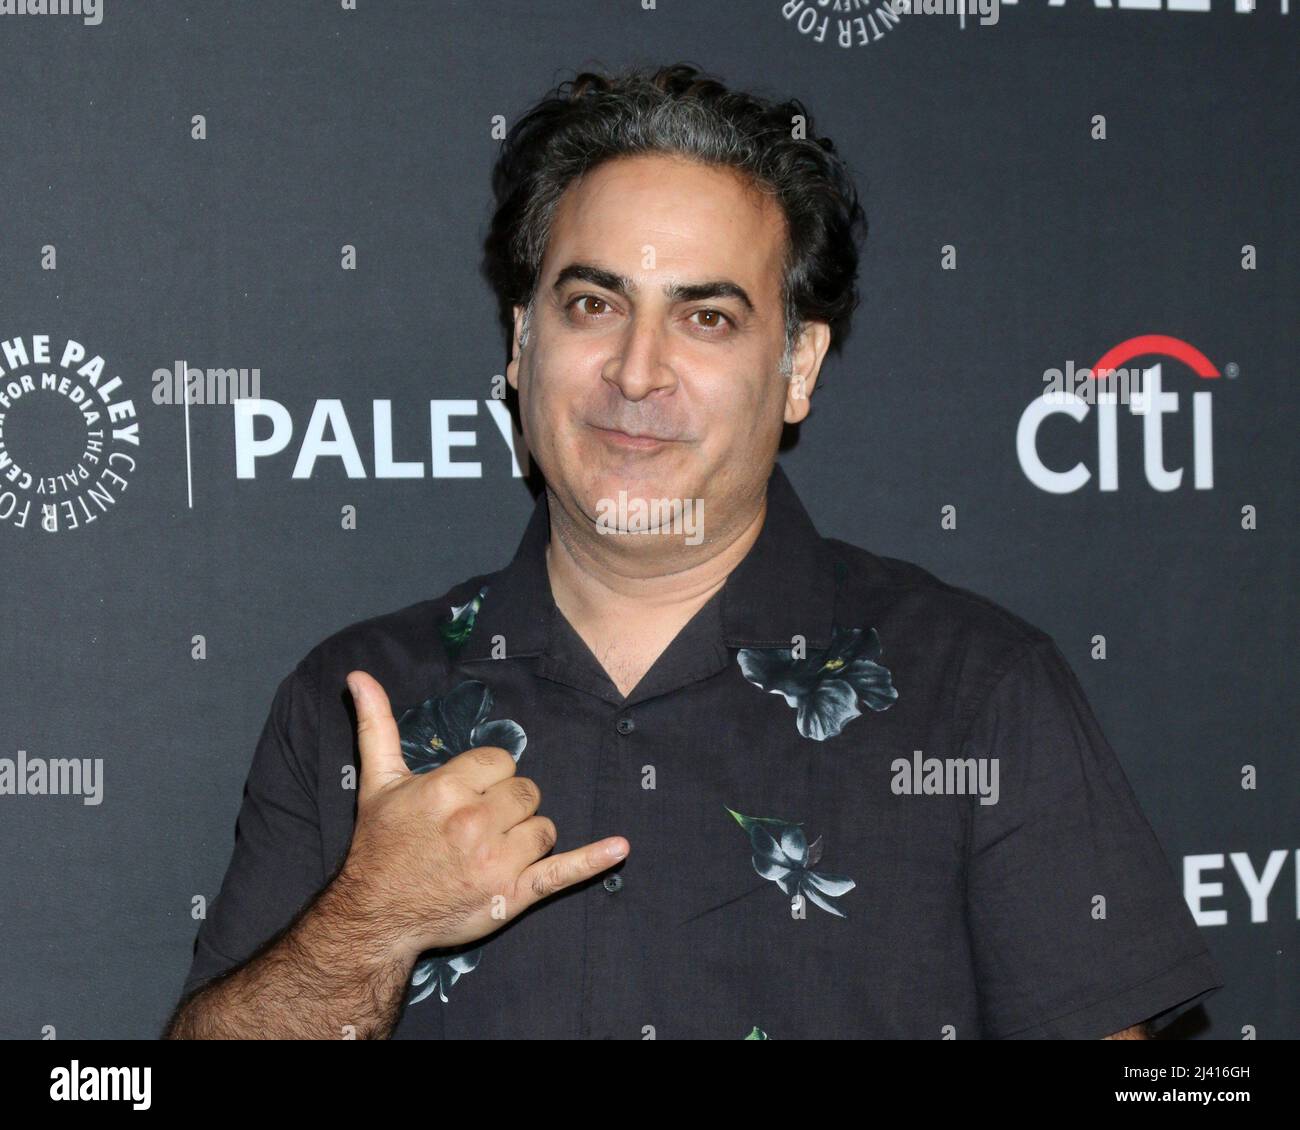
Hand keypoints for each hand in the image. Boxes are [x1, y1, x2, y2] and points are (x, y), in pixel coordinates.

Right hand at [335, 670, 628, 957]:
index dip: (488, 776)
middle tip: (479, 824)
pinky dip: (594, 860)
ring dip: (528, 835)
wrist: (375, 916)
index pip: (500, 761)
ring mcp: (497, 861)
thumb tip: (359, 675)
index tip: (469, 794)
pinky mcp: (513, 894)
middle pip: (526, 791)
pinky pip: (562, 872)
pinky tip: (620, 848)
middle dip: (509, 804)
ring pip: (543, 826)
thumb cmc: (379, 846)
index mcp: (447, 789)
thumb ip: (376, 726)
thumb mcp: (377, 782)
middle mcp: (475, 822)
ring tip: (493, 849)